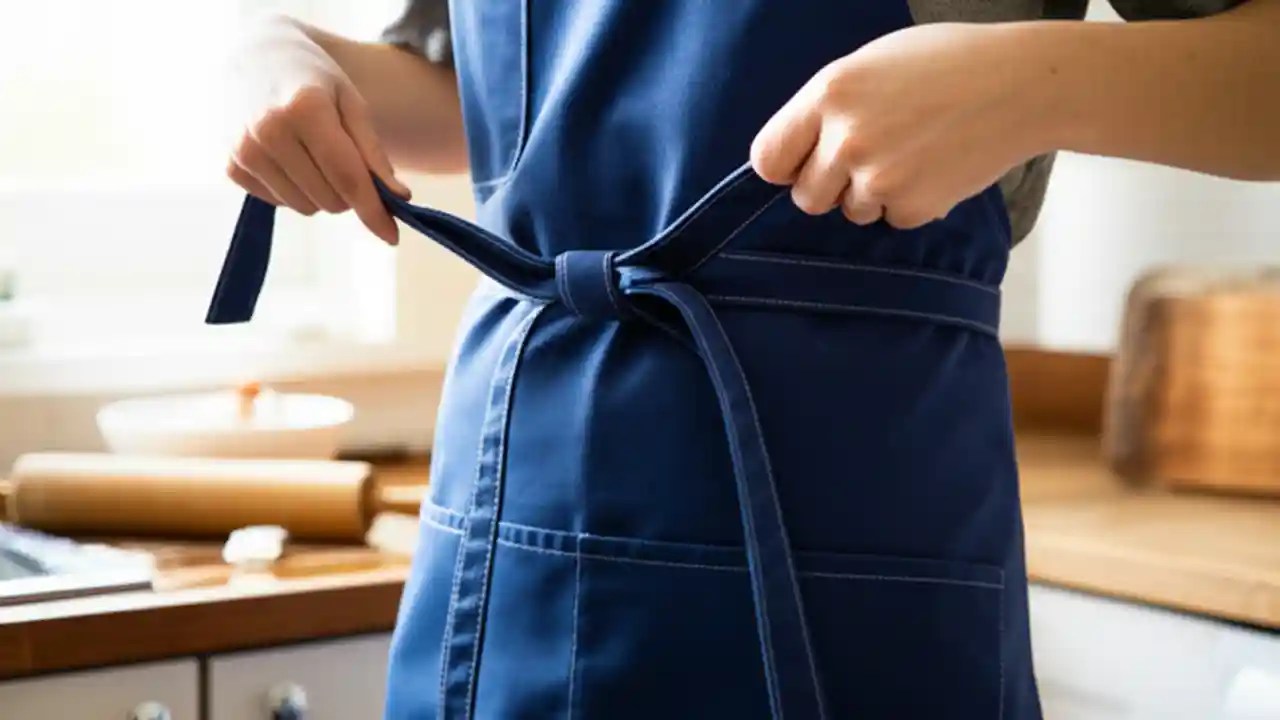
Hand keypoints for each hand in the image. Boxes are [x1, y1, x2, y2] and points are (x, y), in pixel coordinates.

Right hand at [225, 18, 410, 244]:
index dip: (373, 211)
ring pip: (306, 208)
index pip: (348, 178)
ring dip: (322, 192)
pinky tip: (290, 157)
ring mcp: (245, 151)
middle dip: (350, 192)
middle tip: (346, 160)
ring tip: (314, 153)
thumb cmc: (314, 81)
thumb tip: (397, 198)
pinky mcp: (232, 167)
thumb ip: (373, 152)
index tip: (392, 236)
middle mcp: (269, 131)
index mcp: (305, 109)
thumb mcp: (352, 102)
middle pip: (331, 199)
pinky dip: (295, 190)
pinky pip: (281, 203)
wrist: (256, 58)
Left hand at [751, 23, 1049, 228]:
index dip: (784, 166)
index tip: (800, 165)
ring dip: (872, 194)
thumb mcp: (870, 64)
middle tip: (865, 161)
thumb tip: (795, 154)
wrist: (1021, 84)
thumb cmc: (946, 64)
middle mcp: (847, 138)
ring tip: (911, 154)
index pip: (768, 158)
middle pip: (805, 197)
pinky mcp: (913, 207)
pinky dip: (910, 203)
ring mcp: (879, 177)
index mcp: (829, 92)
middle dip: (828, 187)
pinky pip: (891, 220)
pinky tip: (935, 167)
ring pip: (850, 212)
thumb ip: (827, 107)